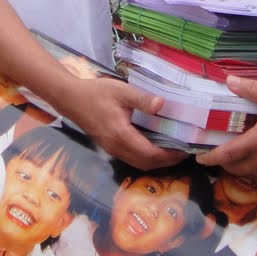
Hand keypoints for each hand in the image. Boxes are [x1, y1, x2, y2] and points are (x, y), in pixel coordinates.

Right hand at [52, 74, 186, 169]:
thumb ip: (142, 99)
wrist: (71, 99)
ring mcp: (112, 149)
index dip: (170, 155)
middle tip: (184, 152)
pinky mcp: (110, 147)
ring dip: (157, 161)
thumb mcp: (121, 91)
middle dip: (167, 161)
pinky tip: (155, 146)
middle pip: (147, 163)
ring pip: (139, 163)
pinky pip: (132, 158)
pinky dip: (147, 157)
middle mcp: (117, 147)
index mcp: (122, 135)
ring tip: (173, 151)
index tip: (185, 149)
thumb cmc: (96, 93)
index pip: (151, 153)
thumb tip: (163, 104)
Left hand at [197, 77, 256, 176]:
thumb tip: (229, 81)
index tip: (199, 157)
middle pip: (237, 168)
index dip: (211, 157)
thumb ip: (251, 89)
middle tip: (218, 154)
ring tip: (239, 153)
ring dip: (241, 166)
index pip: (227, 154)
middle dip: (224, 164)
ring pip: (252, 171)